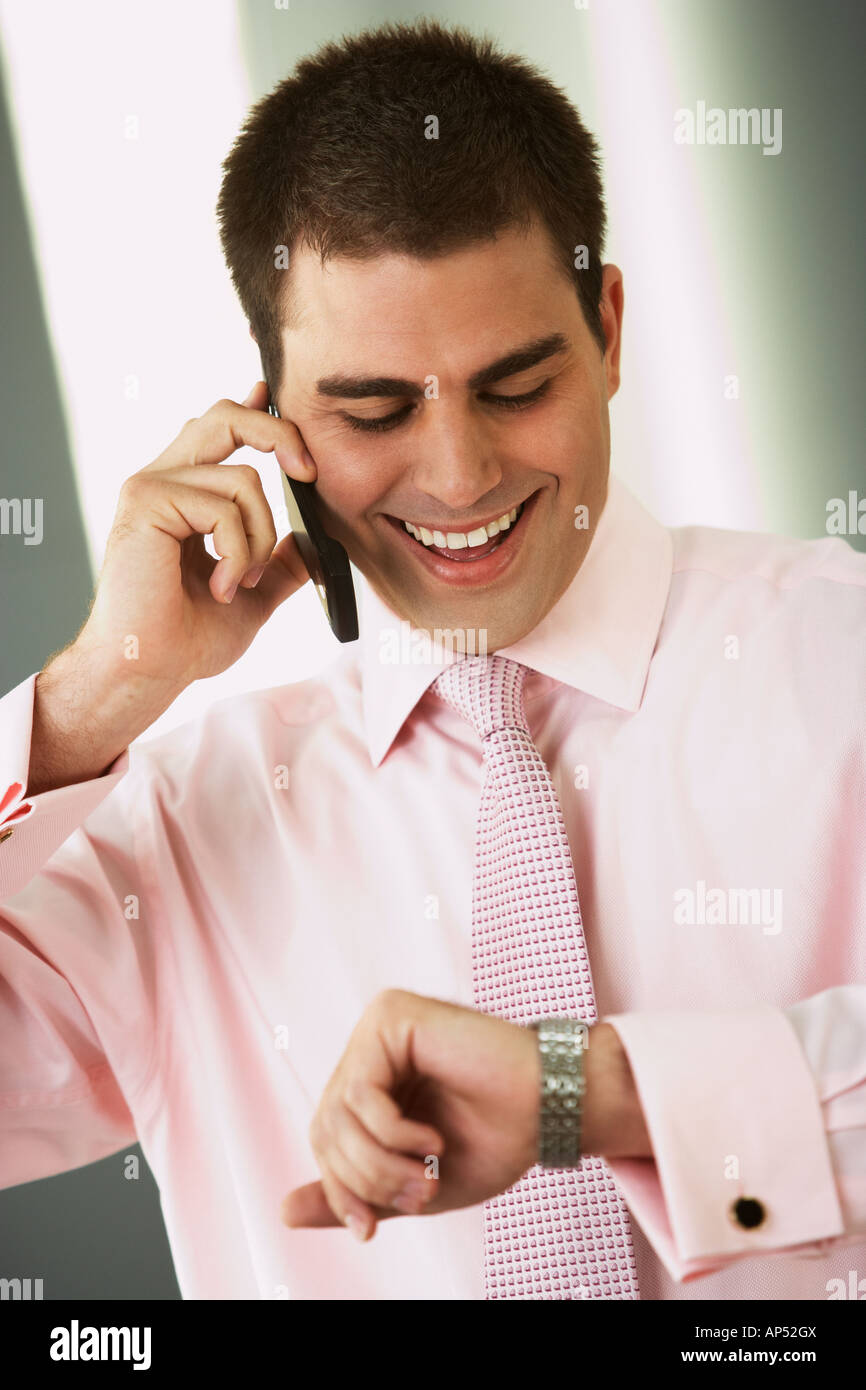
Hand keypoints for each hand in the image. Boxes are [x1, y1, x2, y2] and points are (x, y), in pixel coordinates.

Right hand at [78, 381, 315, 693]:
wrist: (150, 669)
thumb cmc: (186, 639)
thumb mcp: (252, 595)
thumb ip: (279, 564)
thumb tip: (315, 545)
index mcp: (183, 494)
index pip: (219, 429)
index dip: (254, 408)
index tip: (272, 394)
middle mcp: (163, 480)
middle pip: (227, 417)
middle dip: (280, 434)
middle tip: (308, 473)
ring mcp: (151, 487)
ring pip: (242, 479)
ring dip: (258, 540)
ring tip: (239, 582)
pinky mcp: (147, 502)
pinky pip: (223, 508)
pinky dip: (238, 554)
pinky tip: (221, 586)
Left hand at [281, 991, 651, 1241]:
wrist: (549, 1110)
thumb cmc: (494, 1139)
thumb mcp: (411, 1181)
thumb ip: (354, 1192)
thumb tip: (283, 1212)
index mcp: (374, 1080)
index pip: (325, 1140)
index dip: (339, 1191)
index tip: (369, 1231)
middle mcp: (370, 1047)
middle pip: (325, 1129)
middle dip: (366, 1180)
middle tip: (420, 1197)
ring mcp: (378, 1027)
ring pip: (338, 1114)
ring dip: (382, 1164)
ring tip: (428, 1176)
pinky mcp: (391, 1015)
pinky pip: (360, 1090)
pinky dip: (392, 1132)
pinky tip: (431, 1138)